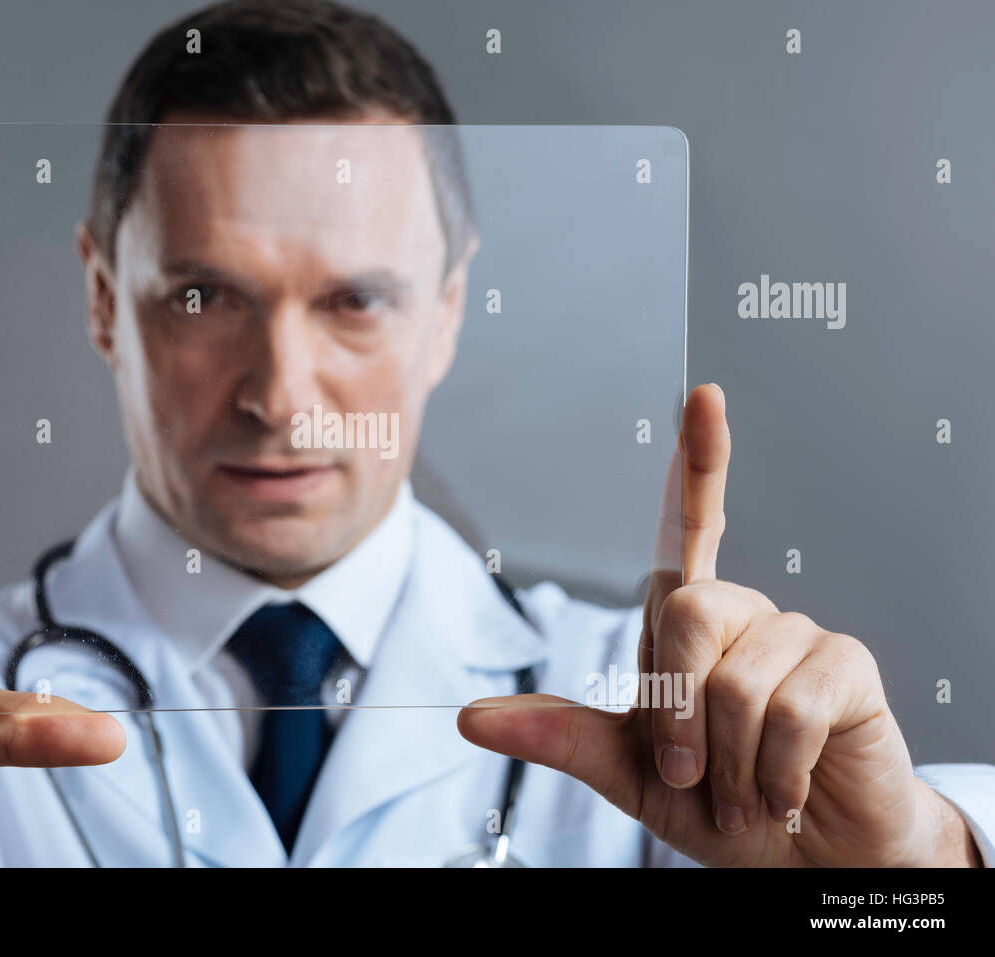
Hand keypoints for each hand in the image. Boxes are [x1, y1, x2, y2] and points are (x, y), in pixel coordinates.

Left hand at [458, 383, 979, 865]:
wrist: (800, 859)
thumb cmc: (717, 804)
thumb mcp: (627, 772)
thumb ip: (559, 736)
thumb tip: (470, 717)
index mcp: (689, 625)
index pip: (692, 527)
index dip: (700, 463)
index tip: (703, 398)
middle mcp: (743, 613)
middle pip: (683, 611)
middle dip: (673, 712)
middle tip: (690, 774)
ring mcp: (797, 635)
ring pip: (733, 677)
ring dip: (725, 760)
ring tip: (746, 791)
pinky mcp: (846, 669)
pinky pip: (789, 708)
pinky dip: (775, 770)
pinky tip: (788, 791)